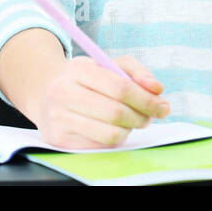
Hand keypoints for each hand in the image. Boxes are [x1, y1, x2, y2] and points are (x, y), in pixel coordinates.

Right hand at [34, 54, 170, 148]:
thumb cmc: (88, 79)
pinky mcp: (58, 140)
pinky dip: (114, 139)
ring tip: (132, 121)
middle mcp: (62, 93)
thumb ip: (137, 72)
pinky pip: (99, 146)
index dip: (146, 99)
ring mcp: (57, 118)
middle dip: (142, 117)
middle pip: (116, 113)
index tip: (163, 105)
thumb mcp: (110, 65)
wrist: (48, 94)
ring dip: (130, 129)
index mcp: (78, 69)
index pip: (120, 87)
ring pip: (110, 134)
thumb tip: (156, 89)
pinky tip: (113, 128)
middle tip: (151, 117)